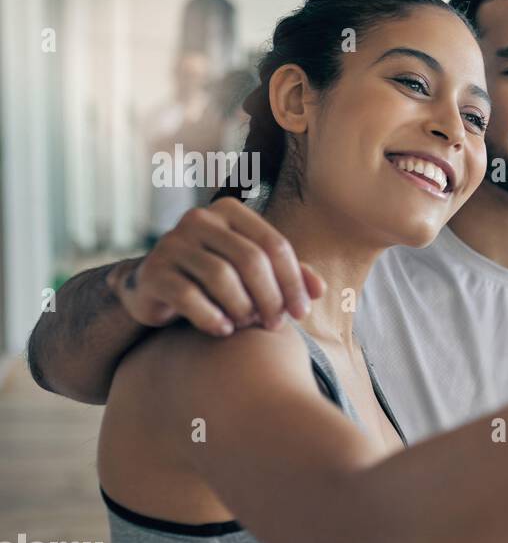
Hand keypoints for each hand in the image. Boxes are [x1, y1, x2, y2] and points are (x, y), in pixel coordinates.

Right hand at [107, 198, 325, 335]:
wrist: (157, 289)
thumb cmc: (217, 279)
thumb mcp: (254, 272)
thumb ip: (289, 275)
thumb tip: (320, 290)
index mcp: (229, 211)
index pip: (274, 245)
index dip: (293, 282)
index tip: (301, 313)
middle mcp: (198, 220)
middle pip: (251, 260)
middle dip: (270, 298)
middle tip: (275, 325)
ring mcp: (171, 244)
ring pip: (222, 277)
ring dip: (243, 308)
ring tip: (248, 325)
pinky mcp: (152, 273)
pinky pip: (189, 297)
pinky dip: (212, 318)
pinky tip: (223, 330)